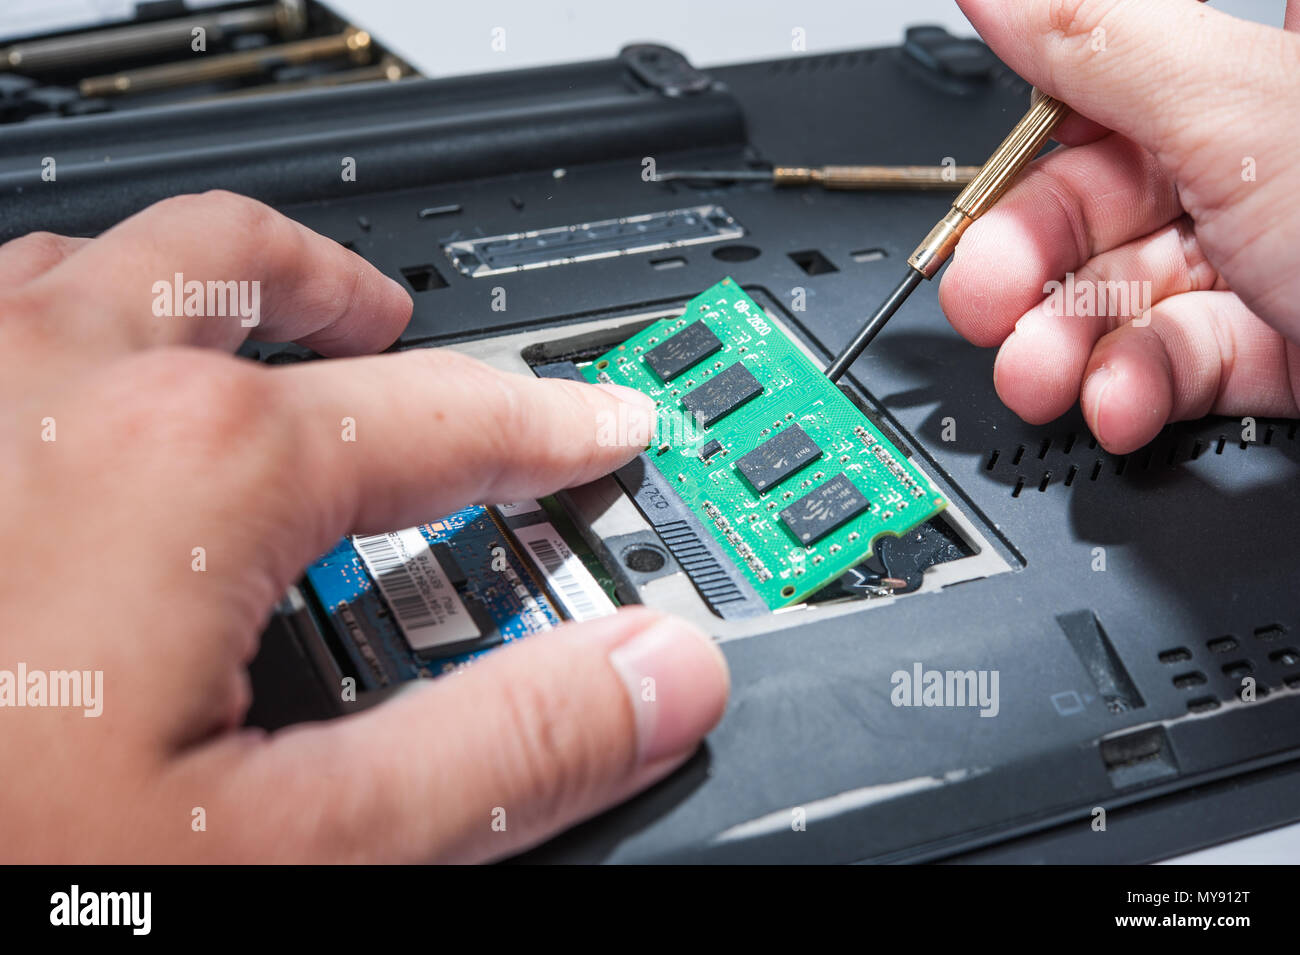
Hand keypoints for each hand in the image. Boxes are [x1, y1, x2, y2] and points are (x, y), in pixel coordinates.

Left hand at [0, 191, 727, 861]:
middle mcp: (53, 379)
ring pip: (100, 263)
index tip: (605, 428)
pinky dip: (64, 333)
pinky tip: (66, 425)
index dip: (554, 429)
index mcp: (194, 463)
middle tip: (411, 339)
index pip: (448, 420)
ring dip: (207, 288)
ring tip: (260, 339)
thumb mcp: (284, 856)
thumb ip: (500, 755)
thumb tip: (658, 683)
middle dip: (358, 298)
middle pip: (253, 269)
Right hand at [942, 0, 1299, 452]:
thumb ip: (1095, 44)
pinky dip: (1132, 390)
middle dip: (1024, 268)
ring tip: (1039, 376)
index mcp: (1251, 68)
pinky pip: (1172, 362)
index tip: (976, 194)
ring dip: (1062, 346)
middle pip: (1093, 203)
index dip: (1029, 145)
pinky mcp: (1275, 345)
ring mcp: (1267, 255)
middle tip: (981, 302)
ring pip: (1121, 293)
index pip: (1102, 87)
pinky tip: (1119, 402)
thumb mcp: (1232, 111)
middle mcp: (1256, 153)